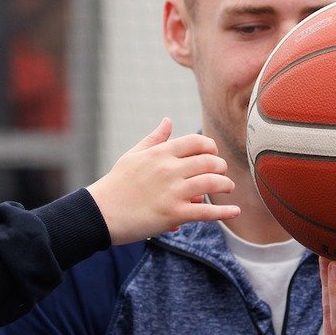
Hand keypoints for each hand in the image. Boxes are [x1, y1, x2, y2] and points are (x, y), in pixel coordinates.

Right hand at [85, 118, 240, 244]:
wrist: (99, 213)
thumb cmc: (115, 185)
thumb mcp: (133, 156)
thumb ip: (154, 139)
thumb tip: (168, 121)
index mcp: (160, 153)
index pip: (196, 142)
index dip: (211, 147)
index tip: (213, 155)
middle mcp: (169, 169)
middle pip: (209, 161)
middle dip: (221, 167)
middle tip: (221, 173)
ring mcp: (173, 192)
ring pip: (212, 183)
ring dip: (225, 185)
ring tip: (227, 188)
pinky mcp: (173, 214)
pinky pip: (206, 212)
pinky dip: (224, 212)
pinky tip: (235, 211)